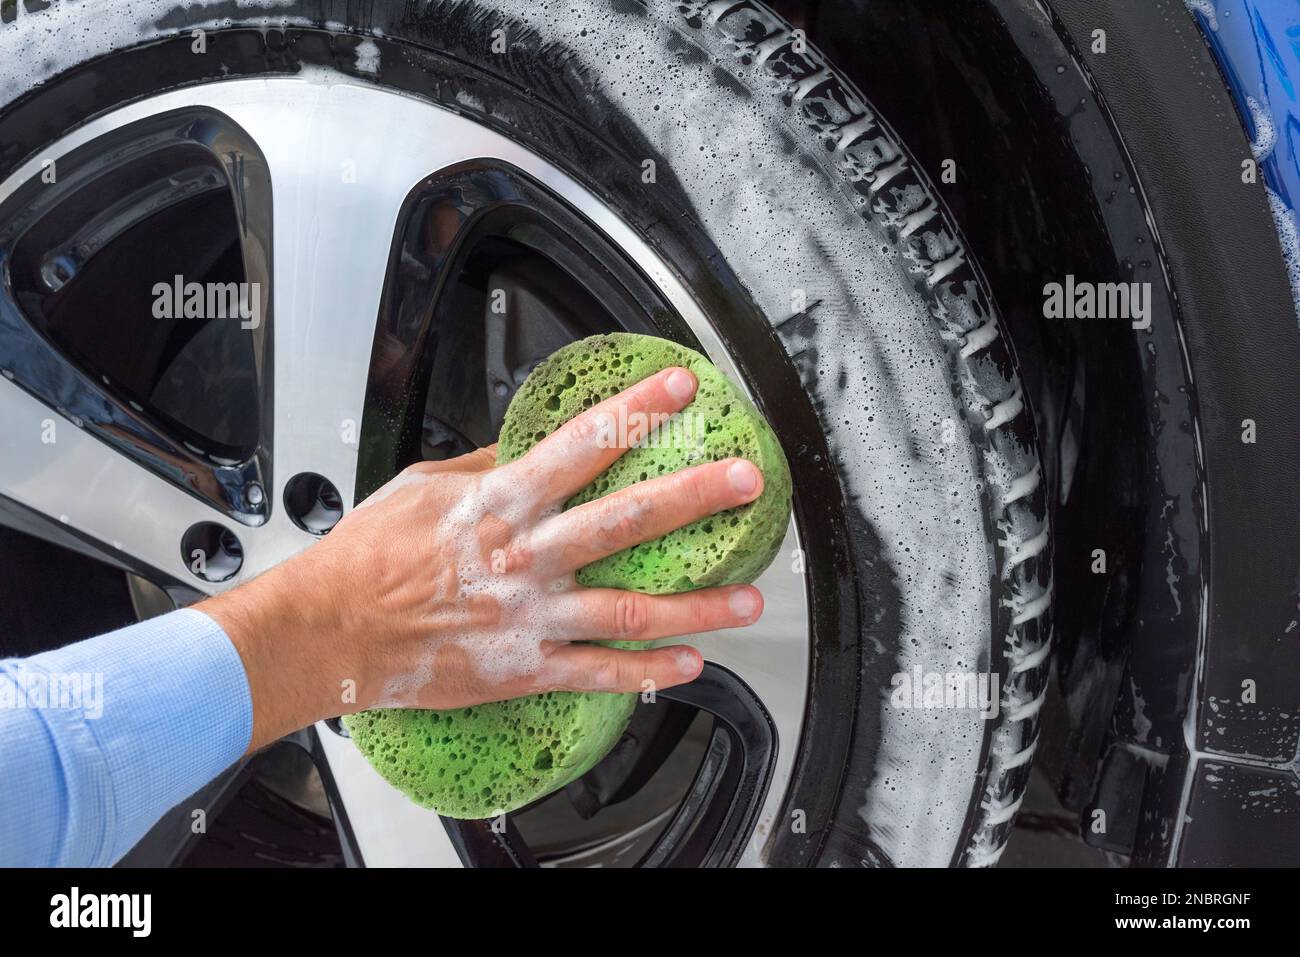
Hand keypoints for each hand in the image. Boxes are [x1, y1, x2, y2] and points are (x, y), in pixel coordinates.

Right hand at [202, 366, 765, 751]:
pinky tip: (691, 663)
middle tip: (745, 481)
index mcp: (500, 503)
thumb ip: (488, 465)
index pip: (582, 444)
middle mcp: (525, 557)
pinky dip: (649, 670)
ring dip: (698, 605)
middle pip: (626, 520)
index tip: (680, 389)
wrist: (330, 631)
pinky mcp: (524, 667)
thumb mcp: (424, 486)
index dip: (636, 410)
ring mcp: (530, 616)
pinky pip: (600, 671)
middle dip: (694, 496)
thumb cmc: (369, 557)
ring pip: (631, 609)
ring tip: (751, 598)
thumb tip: (530, 442)